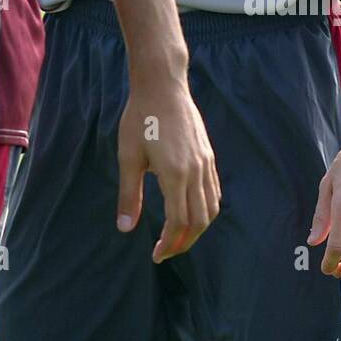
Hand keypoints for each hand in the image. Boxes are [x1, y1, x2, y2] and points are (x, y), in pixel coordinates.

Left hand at [117, 75, 220, 261]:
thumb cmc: (140, 117)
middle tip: (166, 252)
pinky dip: (206, 209)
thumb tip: (125, 229)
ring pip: (210, 209)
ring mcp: (206, 163)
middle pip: (199, 221)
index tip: (156, 255)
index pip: (178, 223)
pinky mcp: (208, 155)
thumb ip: (129, 194)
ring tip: (178, 237)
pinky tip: (191, 211)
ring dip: (197, 229)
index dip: (169, 244)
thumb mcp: (128, 156)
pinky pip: (214, 191)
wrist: (163, 85)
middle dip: (184, 243)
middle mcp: (196, 171)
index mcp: (175, 174)